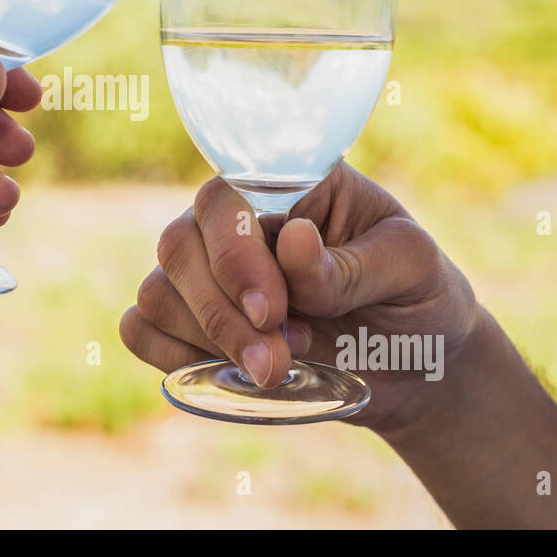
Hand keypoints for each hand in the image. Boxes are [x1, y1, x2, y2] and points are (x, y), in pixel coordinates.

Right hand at [120, 163, 482, 431]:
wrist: (416, 367)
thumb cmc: (417, 297)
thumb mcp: (412, 270)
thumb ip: (352, 263)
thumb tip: (291, 240)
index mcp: (288, 185)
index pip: (226, 196)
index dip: (233, 253)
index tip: (273, 311)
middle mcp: (237, 220)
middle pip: (179, 244)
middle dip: (224, 315)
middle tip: (282, 358)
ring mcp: (207, 271)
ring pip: (157, 291)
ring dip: (208, 342)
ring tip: (279, 366)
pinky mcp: (190, 321)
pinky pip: (139, 327)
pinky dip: (172, 355)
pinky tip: (231, 371)